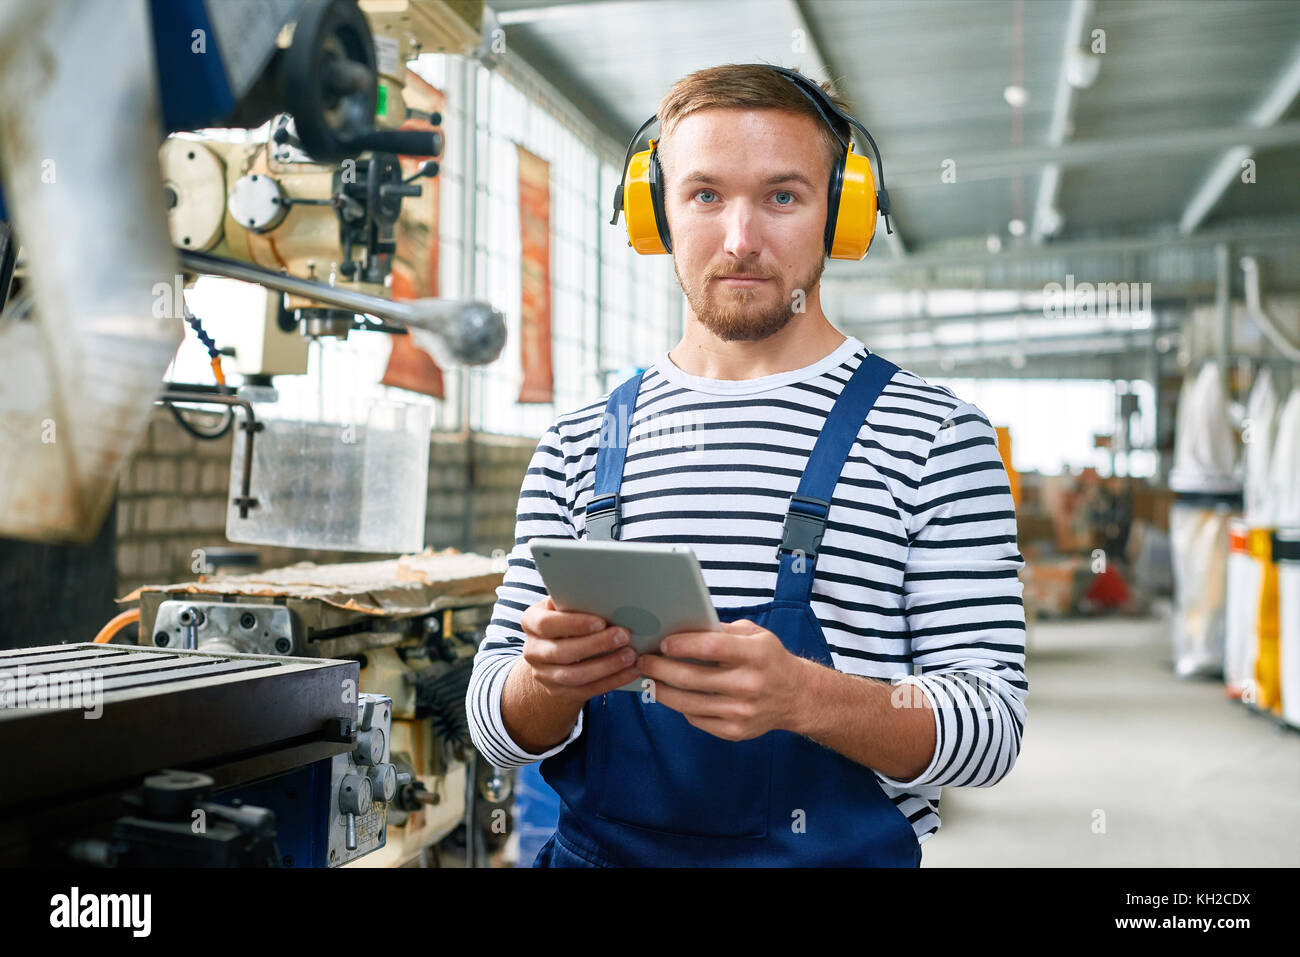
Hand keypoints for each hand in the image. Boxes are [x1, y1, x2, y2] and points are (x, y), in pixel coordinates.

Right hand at [518, 596, 641, 706]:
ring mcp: (543, 675)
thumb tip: (605, 595)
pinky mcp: (558, 692)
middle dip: (596, 645)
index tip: (601, 622)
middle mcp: (532, 650)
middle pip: (562, 652)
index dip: (574, 624)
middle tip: (624, 636)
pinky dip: (612, 681)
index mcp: (531, 622)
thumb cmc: (567, 619)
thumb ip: (576, 602)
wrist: (554, 652)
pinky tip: (631, 671)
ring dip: (606, 666)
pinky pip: (586, 691)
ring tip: (630, 656)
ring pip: (574, 676)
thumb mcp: (564, 606)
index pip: (547, 625)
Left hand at [637, 619, 806, 740]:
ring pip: (688, 703)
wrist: (796, 697)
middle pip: (692, 677)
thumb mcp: (755, 635)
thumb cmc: (768, 659)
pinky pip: (696, 719)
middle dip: (660, 668)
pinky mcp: (735, 731)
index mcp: (756, 655)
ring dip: (661, 690)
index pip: (712, 647)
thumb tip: (680, 629)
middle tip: (642, 660)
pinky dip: (679, 706)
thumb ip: (721, 631)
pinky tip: (671, 695)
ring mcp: (742, 712)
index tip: (662, 643)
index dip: (683, 644)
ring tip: (648, 678)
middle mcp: (750, 685)